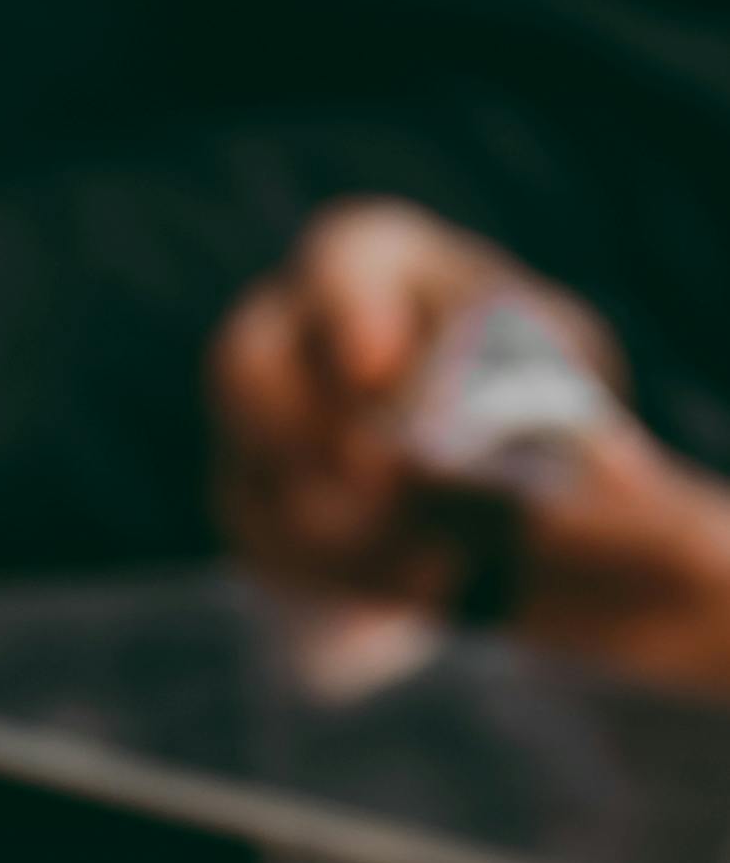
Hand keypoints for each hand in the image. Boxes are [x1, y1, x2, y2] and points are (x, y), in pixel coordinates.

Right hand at [211, 193, 729, 691]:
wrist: (544, 545)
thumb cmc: (566, 451)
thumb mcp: (593, 433)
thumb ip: (593, 450)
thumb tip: (618, 479)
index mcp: (398, 276)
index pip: (344, 258)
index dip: (348, 310)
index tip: (380, 376)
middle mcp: (309, 347)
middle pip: (245, 358)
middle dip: (295, 429)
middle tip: (376, 486)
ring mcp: (271, 440)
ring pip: (250, 476)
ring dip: (334, 535)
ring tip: (438, 574)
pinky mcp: (264, 523)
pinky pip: (265, 558)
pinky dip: (335, 589)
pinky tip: (416, 605)